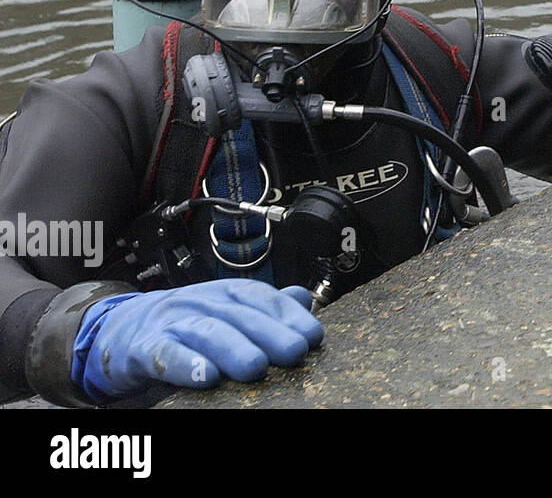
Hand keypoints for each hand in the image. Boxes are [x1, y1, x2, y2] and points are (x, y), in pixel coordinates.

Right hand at [72, 279, 323, 400]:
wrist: (120, 330)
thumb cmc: (183, 325)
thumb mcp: (225, 312)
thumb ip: (264, 309)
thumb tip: (303, 300)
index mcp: (224, 293)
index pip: (261, 297)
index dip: (288, 314)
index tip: (313, 336)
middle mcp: (200, 302)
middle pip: (238, 313)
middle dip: (270, 332)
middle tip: (295, 352)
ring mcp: (171, 323)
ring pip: (206, 330)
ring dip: (233, 348)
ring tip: (256, 367)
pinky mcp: (144, 348)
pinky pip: (165, 354)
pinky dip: (185, 364)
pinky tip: (205, 377)